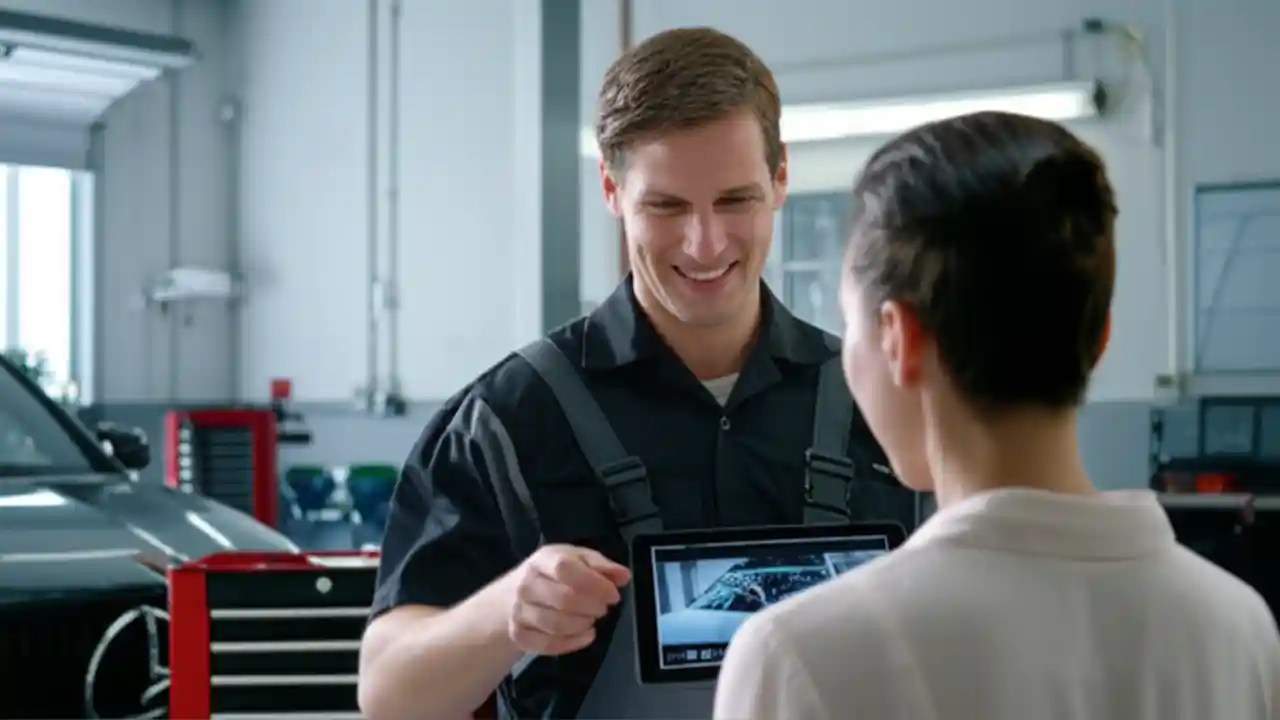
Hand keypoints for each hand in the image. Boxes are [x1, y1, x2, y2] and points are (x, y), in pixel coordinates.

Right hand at [505, 544, 630, 655]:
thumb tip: (624, 576)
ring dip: (583, 624)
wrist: (511, 596)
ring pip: (558, 625)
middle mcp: (526, 585)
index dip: (594, 583)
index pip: (565, 569)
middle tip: (602, 608)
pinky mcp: (519, 635)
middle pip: (564, 599)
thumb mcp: (576, 560)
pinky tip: (585, 635)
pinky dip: (573, 643)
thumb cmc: (551, 575)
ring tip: (591, 619)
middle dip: (592, 607)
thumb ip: (601, 566)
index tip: (612, 594)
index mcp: (542, 560)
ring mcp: (519, 612)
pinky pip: (549, 645)